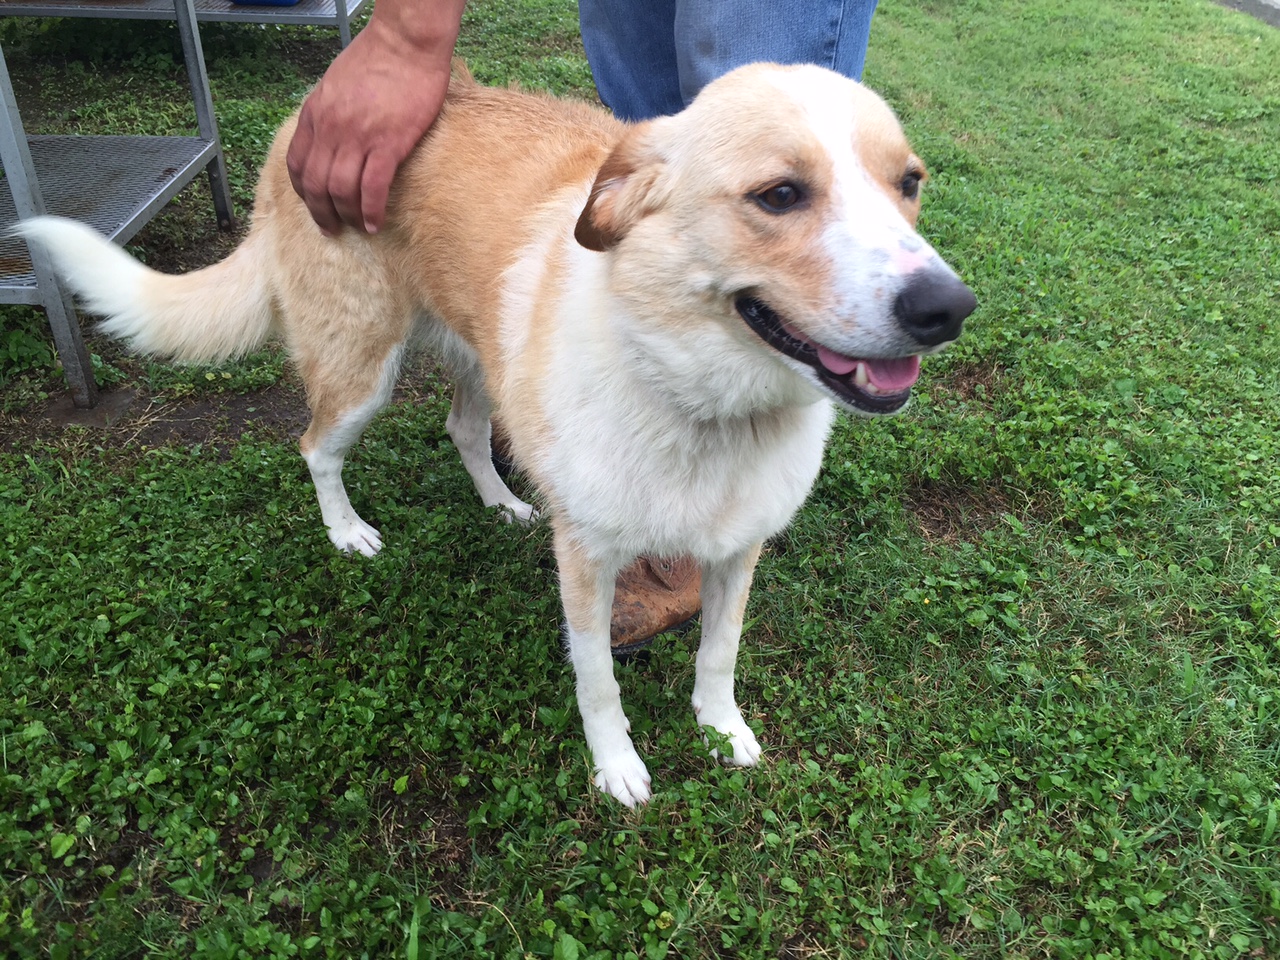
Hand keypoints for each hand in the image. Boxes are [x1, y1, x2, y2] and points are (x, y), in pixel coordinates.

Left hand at [286, 1, 464, 234]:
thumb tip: (334, 133)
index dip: (303, 190)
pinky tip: (375, 223)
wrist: (405, 42)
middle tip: (331, 228)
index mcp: (316, 112)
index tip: (313, 203)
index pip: (297, 161)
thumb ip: (331, 110)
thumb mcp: (337, 82)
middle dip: (320, 212)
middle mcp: (331, 128)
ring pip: (341, 190)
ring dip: (347, 216)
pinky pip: (373, 188)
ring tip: (357, 227)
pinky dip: (371, 211)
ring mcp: (358, 137)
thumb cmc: (378, 57)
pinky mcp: (388, 144)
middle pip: (315, 183)